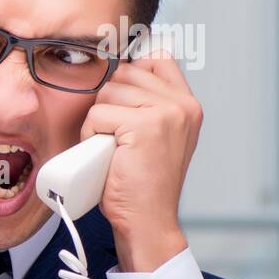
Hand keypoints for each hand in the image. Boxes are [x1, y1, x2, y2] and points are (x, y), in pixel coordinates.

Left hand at [80, 48, 201, 271]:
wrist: (147, 220)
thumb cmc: (141, 182)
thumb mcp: (155, 136)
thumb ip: (147, 104)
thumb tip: (121, 68)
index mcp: (187, 104)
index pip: (155, 58)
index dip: (129, 72)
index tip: (119, 100)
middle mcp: (182, 104)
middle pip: (124, 72)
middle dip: (108, 101)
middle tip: (114, 135)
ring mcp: (166, 113)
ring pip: (108, 91)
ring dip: (97, 120)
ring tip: (111, 146)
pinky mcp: (144, 126)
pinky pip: (98, 114)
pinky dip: (91, 135)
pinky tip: (105, 154)